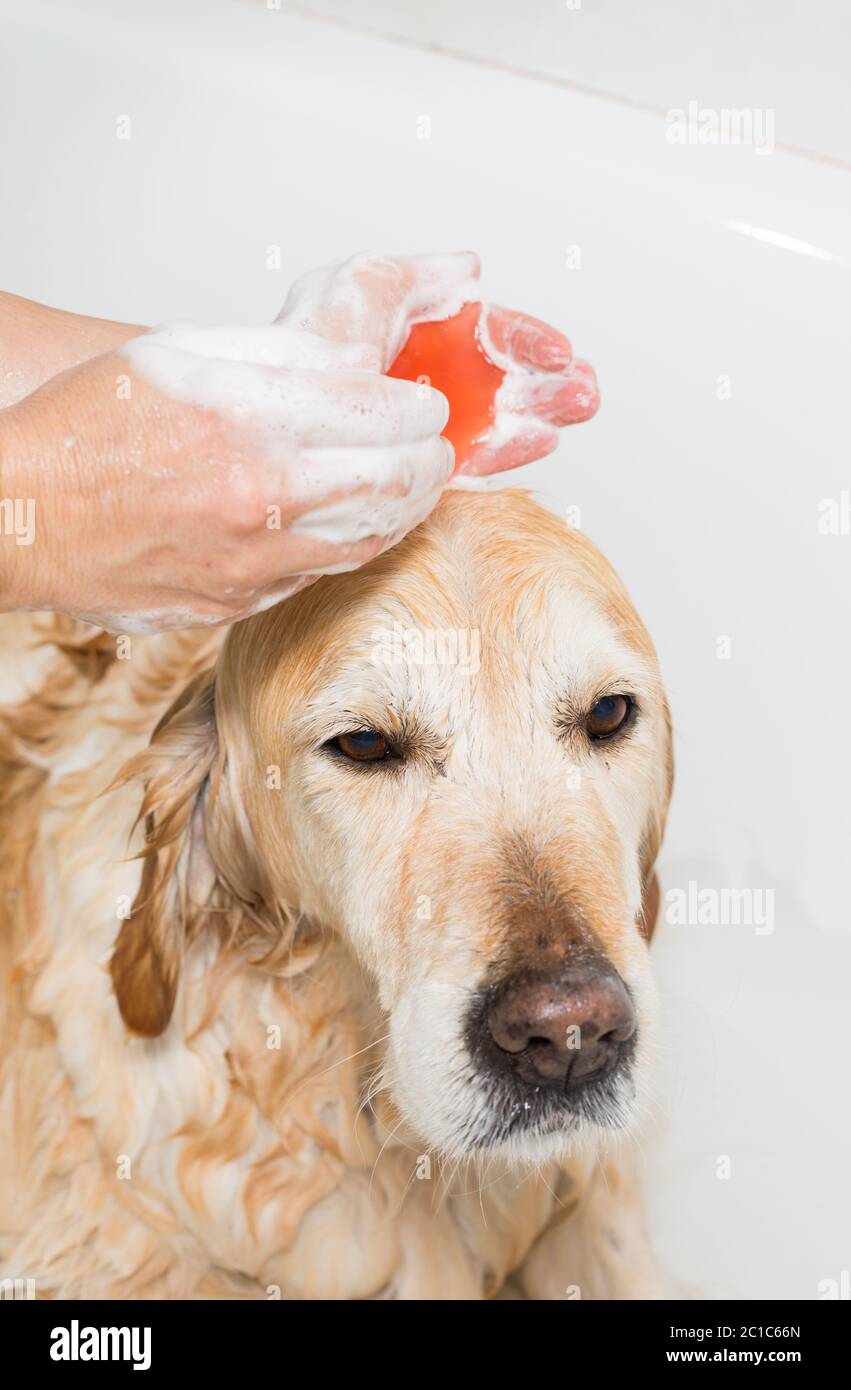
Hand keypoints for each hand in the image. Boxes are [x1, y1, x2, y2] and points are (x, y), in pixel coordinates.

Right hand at [0, 324, 451, 631]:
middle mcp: (261, 498)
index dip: (418, 407)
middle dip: (429, 459)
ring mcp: (252, 561)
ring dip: (404, 509)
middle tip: (433, 445)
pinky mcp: (237, 603)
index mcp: (249, 422)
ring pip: (371, 539)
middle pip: (396, 483)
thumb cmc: (82, 431)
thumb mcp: (179, 353)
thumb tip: (354, 365)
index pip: (383, 414)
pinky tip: (351, 522)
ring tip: (407, 483)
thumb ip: (279, 357)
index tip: (423, 403)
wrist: (20, 515)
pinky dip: (352, 545)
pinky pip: (321, 573)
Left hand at [278, 252, 599, 473]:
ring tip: (574, 413)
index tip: (560, 352)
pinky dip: (504, 450)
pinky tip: (536, 442)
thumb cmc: (301, 348)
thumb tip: (469, 268)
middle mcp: (420, 376)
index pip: (481, 332)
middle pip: (498, 377)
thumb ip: (415, 278)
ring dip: (537, 413)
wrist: (274, 420)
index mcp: (411, 332)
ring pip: (492, 417)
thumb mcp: (358, 289)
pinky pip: (466, 458)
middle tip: (583, 392)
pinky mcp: (413, 464)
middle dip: (545, 381)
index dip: (523, 340)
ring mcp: (418, 423)